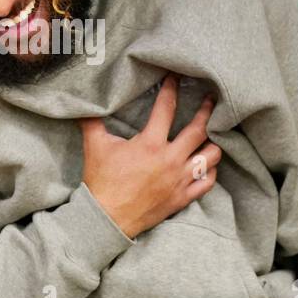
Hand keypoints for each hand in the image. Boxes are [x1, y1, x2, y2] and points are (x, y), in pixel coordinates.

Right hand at [78, 73, 220, 239]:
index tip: (176, 78)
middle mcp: (170, 160)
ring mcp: (179, 180)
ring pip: (210, 157)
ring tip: (213, 135)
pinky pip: (206, 182)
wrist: (106, 219)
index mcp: (150, 144)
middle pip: (199, 130)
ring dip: (213, 144)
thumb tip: (84, 102)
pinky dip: (210, 171)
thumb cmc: (101, 181)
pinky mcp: (181, 198)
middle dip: (207, 111)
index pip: (167, 108)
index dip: (171, 89)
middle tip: (212, 100)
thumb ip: (92, 121)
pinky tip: (207, 165)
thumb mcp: (94, 146)